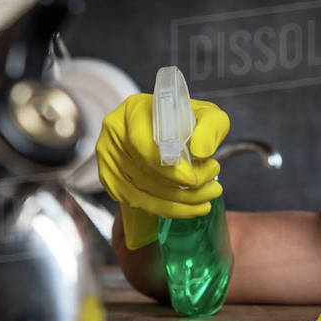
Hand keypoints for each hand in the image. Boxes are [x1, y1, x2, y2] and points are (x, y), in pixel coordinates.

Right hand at [96, 93, 228, 248]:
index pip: (144, 145)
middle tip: (213, 188)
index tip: (193, 180)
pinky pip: (135, 203)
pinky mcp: (110, 179)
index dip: (168, 168)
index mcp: (134, 111)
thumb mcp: (207, 114)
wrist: (168, 127)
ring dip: (177, 204)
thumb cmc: (186, 120)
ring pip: (140, 193)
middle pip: (143, 173)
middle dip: (182, 189)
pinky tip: (188, 207)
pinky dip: (165, 209)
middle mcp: (115, 133)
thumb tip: (201, 152)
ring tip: (206, 200)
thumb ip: (210, 127)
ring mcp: (108, 158)